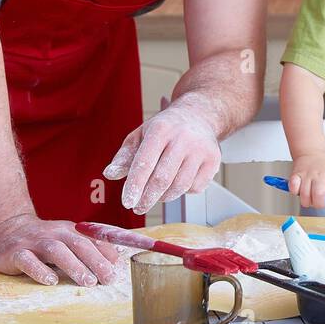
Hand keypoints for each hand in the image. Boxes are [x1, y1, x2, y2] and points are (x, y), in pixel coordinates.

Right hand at [0, 213, 120, 286]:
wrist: (6, 228)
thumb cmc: (43, 239)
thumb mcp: (67, 240)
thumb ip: (88, 249)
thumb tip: (115, 263)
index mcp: (70, 231)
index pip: (92, 240)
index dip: (107, 254)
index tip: (119, 269)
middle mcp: (55, 234)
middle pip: (79, 245)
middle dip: (96, 261)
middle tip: (108, 278)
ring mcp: (35, 242)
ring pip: (57, 251)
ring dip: (74, 266)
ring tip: (87, 281)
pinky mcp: (16, 252)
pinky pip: (28, 260)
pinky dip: (40, 270)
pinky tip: (51, 281)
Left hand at [103, 95, 222, 214]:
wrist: (199, 115)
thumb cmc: (166, 128)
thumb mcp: (141, 135)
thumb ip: (125, 155)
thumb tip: (110, 174)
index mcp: (161, 129)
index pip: (145, 163)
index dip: (135, 186)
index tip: (127, 203)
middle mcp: (183, 138)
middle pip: (162, 178)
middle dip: (147, 198)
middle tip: (138, 208)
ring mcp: (201, 149)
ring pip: (179, 186)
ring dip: (164, 197)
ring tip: (156, 194)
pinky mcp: (214, 159)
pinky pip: (195, 188)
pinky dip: (183, 191)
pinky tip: (177, 182)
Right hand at [288, 154, 324, 209]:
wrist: (310, 153)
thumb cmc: (321, 167)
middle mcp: (318, 176)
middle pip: (317, 195)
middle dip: (317, 204)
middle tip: (316, 202)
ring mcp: (306, 175)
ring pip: (304, 195)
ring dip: (305, 201)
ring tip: (308, 197)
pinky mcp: (295, 174)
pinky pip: (293, 188)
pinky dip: (294, 192)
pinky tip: (298, 190)